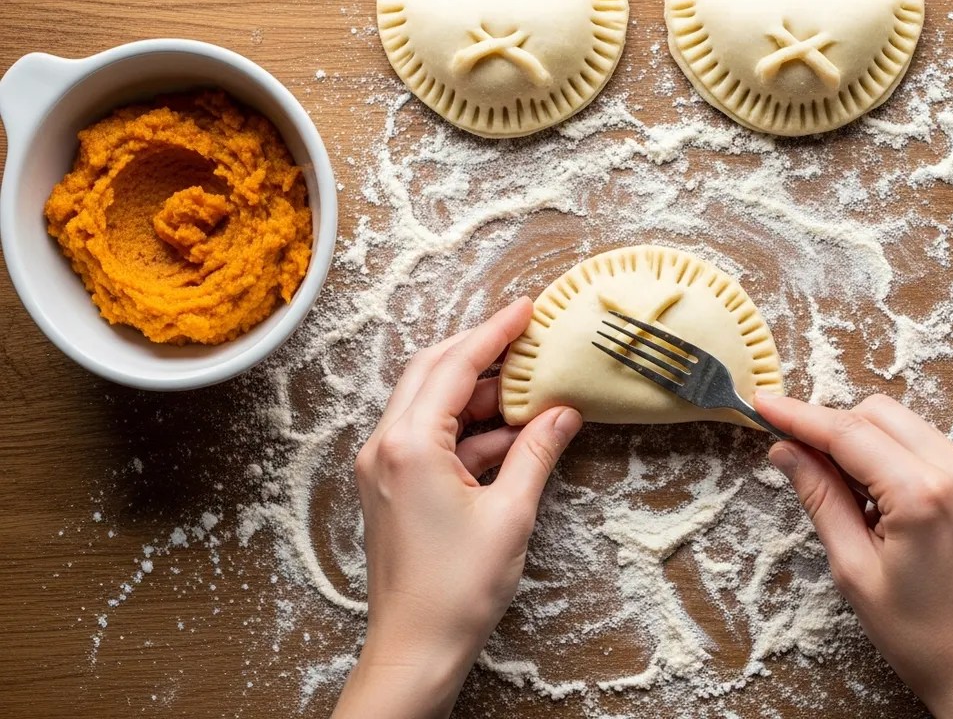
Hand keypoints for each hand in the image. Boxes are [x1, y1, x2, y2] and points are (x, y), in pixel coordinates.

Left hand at [333, 298, 582, 718]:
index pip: (455, 367)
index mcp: (410, 445)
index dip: (494, 333)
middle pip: (434, 373)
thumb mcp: (510, 513)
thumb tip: (562, 413)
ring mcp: (384, 466)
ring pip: (432, 404)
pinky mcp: (392, 486)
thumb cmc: (457, 589)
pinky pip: (431, 437)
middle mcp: (386, 446)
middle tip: (527, 336)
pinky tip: (513, 436)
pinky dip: (470, 430)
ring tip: (532, 391)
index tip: (527, 309)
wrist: (415, 647)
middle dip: (482, 352)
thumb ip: (536, 453)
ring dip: (480, 395)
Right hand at [756, 393, 952, 718]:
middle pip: (878, 413)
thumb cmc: (923, 637)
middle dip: (834, 427)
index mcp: (923, 496)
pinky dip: (898, 458)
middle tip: (802, 462)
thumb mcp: (855, 571)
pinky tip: (885, 502)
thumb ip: (821, 499)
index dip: (799, 415)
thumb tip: (787, 452)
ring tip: (852, 498)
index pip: (848, 433)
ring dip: (868, 443)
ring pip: (907, 424)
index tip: (765, 404)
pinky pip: (932, 447)